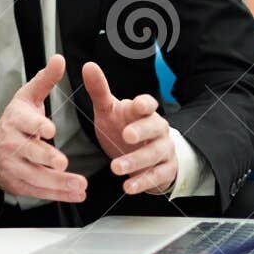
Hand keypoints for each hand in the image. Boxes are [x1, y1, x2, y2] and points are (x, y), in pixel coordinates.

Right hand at [0, 55, 86, 202]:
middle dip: (46, 158)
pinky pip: (39, 191)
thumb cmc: (14, 121)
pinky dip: (58, 195)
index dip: (38, 127)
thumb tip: (59, 59)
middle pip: (29, 152)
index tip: (50, 130)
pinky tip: (76, 194)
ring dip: (58, 183)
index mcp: (15, 120)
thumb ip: (45, 80)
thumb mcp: (26, 98)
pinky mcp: (18, 184)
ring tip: (80, 185)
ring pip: (36, 176)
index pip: (25, 123)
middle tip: (62, 162)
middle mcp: (12, 144)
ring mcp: (14, 166)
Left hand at [84, 62, 176, 194]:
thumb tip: (88, 66)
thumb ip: (99, 90)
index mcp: (143, 112)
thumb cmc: (123, 127)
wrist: (142, 155)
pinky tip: (128, 187)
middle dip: (141, 131)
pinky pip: (157, 176)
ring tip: (115, 168)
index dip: (144, 104)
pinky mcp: (165, 170)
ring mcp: (163, 150)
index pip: (148, 104)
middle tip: (126, 136)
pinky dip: (143, 182)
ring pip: (155, 154)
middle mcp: (157, 129)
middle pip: (154, 128)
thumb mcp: (109, 110)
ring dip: (136, 161)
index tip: (137, 105)